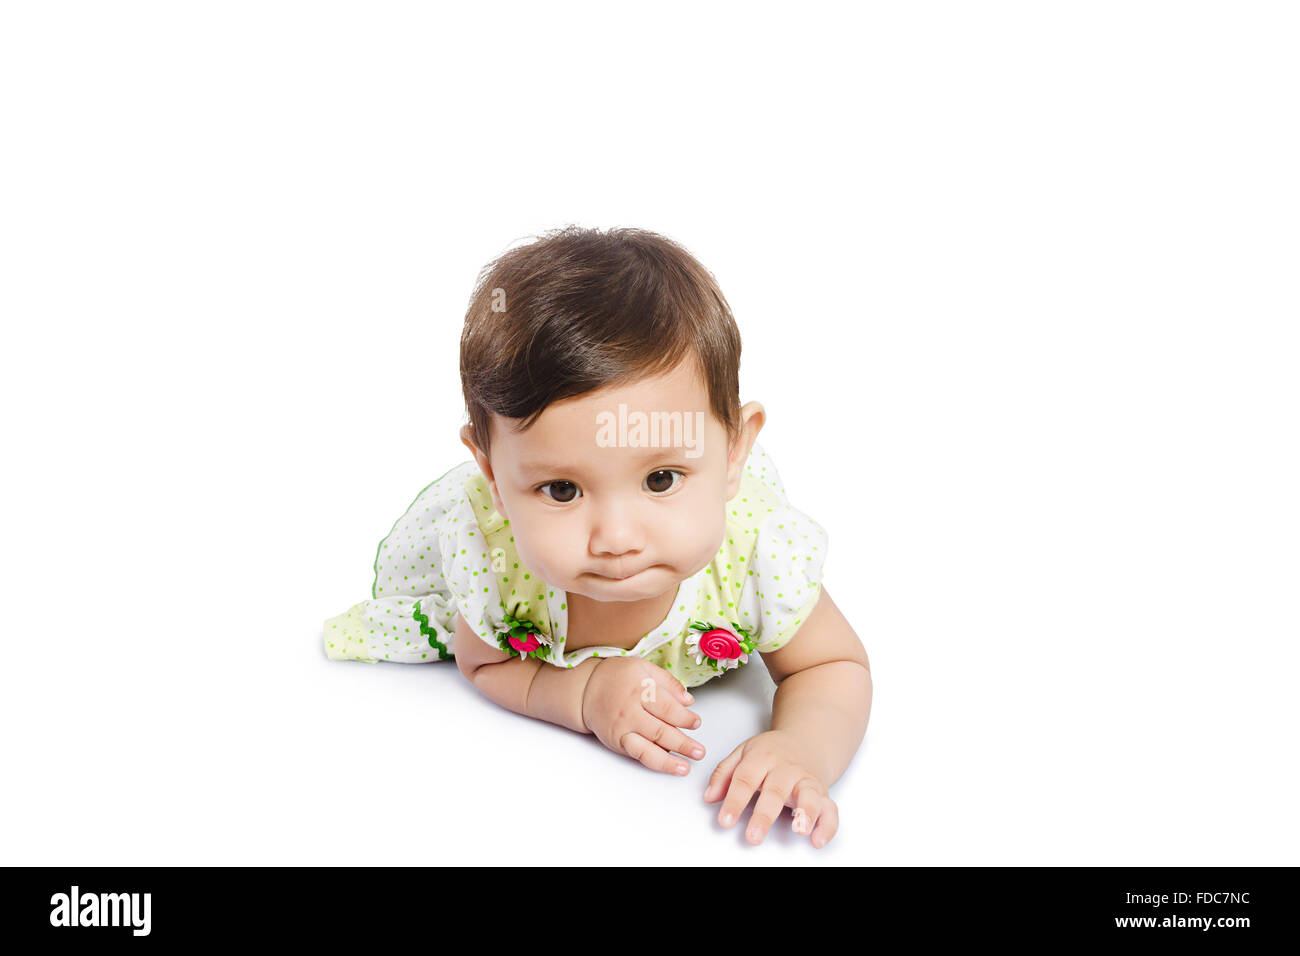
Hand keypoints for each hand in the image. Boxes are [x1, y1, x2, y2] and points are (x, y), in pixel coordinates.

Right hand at [580, 657, 705, 774]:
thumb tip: (689, 700)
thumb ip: (668, 682)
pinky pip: (637, 754)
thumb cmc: (617, 676)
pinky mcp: (616, 742)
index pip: (667, 707)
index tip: (696, 723)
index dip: (685, 718)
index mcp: (639, 689)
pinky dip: (654, 761)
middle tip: (699, 751)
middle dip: (683, 744)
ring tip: (686, 767)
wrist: (586, 689)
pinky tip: (669, 765)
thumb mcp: (644, 668)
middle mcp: (630, 711)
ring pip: (647, 749)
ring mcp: (621, 729)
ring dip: (669, 761)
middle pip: (660, 731)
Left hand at [704, 729, 838, 847]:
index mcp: (763, 757)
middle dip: (765, 815)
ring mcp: (807, 780)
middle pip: (776, 791)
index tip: (725, 820)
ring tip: (799, 830)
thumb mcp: (743, 754)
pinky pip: (830, 809)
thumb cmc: (771, 752)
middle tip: (753, 836)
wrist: (805, 742)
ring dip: (806, 812)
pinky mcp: (822, 793)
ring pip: (809, 796)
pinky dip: (827, 825)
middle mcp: (787, 768)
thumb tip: (709, 797)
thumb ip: (724, 773)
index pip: (746, 778)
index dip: (734, 800)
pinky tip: (818, 840)